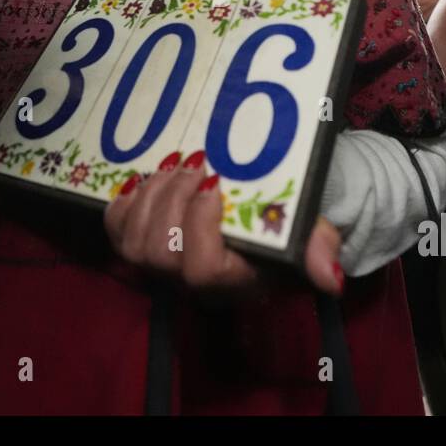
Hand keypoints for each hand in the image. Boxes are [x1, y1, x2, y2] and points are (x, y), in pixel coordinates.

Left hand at [103, 151, 343, 296]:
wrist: (260, 215)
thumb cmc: (283, 223)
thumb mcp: (308, 230)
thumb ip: (317, 249)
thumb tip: (330, 280)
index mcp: (234, 281)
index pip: (203, 270)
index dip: (200, 226)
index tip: (217, 184)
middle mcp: (192, 282)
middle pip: (161, 255)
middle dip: (172, 202)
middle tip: (193, 163)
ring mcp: (161, 266)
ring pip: (134, 244)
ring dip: (150, 198)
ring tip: (173, 166)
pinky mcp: (138, 244)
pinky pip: (115, 231)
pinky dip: (123, 204)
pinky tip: (143, 179)